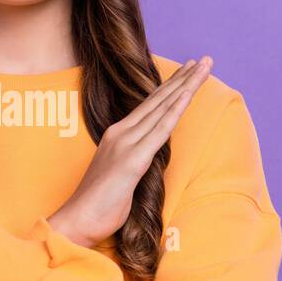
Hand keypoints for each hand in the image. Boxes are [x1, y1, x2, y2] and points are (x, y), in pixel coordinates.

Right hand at [48, 56, 212, 247]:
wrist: (76, 221)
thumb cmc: (98, 206)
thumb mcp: (121, 177)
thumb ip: (135, 162)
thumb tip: (148, 158)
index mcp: (118, 135)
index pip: (150, 106)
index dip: (170, 86)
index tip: (188, 71)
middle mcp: (121, 133)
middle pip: (158, 100)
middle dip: (184, 78)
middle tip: (204, 59)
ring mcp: (126, 144)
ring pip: (162, 108)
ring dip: (186, 85)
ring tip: (205, 67)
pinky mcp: (132, 160)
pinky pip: (160, 130)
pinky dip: (176, 109)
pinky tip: (189, 94)